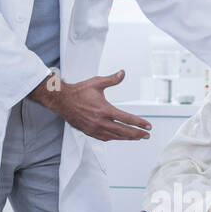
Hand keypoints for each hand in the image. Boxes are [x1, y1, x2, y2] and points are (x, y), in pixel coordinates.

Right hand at [29, 70, 151, 140]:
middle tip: (147, 135)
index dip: (139, 123)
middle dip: (137, 134)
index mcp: (105, 110)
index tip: (148, 126)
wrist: (62, 101)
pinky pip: (106, 138)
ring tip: (137, 137)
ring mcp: (95, 129)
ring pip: (116, 137)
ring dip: (128, 138)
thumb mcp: (97, 83)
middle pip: (124, 131)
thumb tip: (122, 73)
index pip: (127, 119)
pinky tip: (120, 137)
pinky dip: (115, 138)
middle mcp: (101, 122)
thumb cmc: (79, 91)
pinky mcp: (90, 132)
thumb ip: (112, 79)